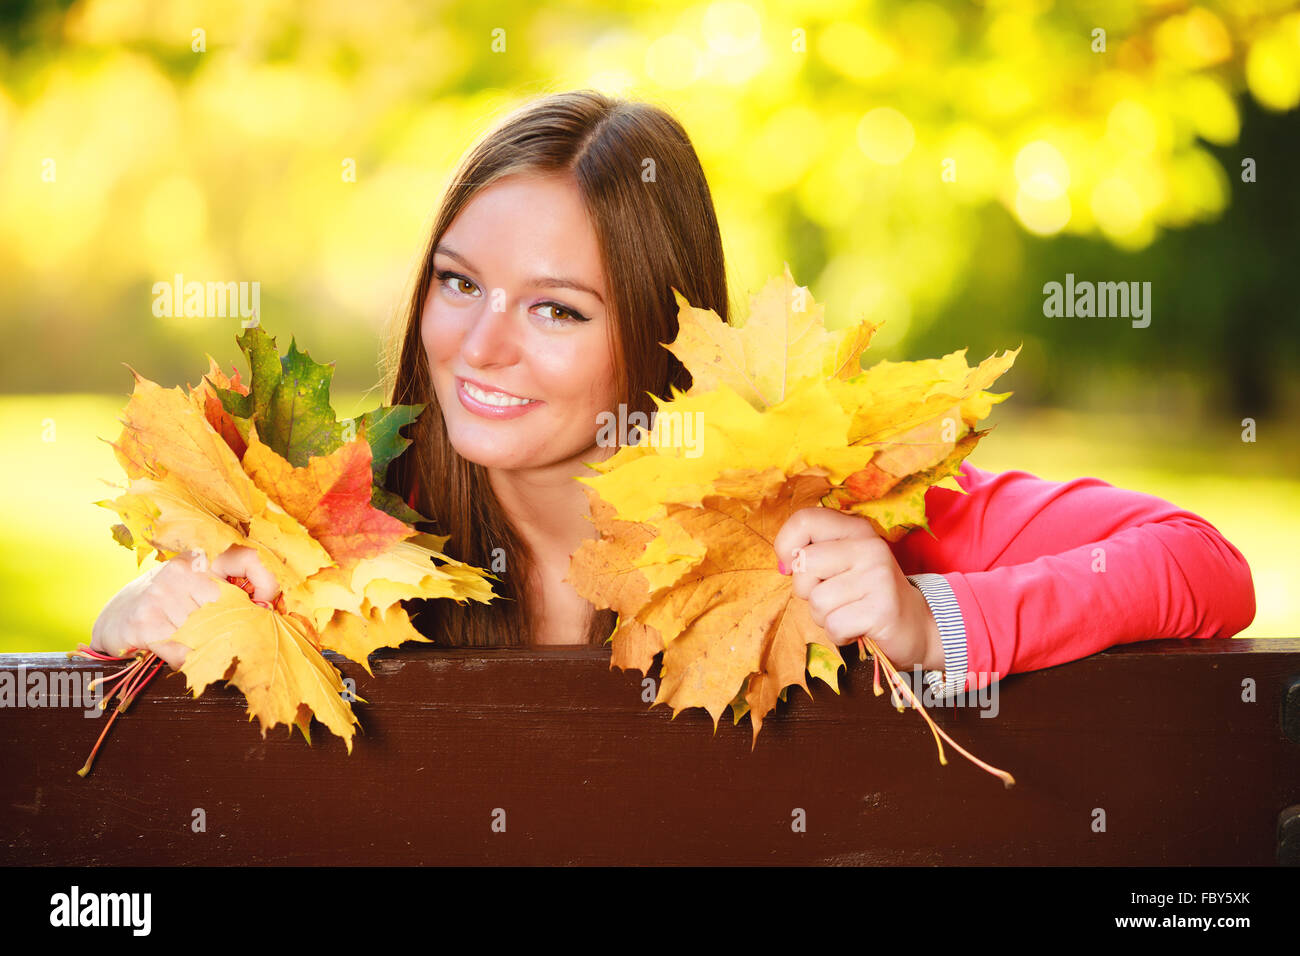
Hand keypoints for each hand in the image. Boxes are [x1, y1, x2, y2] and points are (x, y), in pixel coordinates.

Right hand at [90, 545, 278, 669]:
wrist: (115, 618)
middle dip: (231, 629)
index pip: (246, 557)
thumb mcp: (199, 586)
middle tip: (220, 635)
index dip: (266, 580)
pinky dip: (184, 660)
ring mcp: (160, 596)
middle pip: (231, 609)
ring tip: (189, 641)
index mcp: (199, 560)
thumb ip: (233, 591)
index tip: (267, 601)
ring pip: (208, 634)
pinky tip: (174, 651)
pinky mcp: (145, 623)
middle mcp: (180, 572)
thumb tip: (268, 610)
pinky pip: (183, 653)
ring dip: (205, 648)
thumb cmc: (168, 604)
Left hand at [773, 508, 942, 671]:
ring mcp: (878, 577)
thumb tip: (784, 563)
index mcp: (856, 529)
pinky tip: (858, 628)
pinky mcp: (882, 609)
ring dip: (824, 616)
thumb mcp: (842, 562)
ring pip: (817, 600)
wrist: (915, 625)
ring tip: (849, 612)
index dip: (786, 544)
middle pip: (804, 564)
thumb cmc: (865, 594)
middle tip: (833, 596)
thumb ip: (812, 553)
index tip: (791, 565)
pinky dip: (839, 634)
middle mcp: (869, 547)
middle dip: (806, 589)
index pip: (805, 519)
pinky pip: (833, 625)